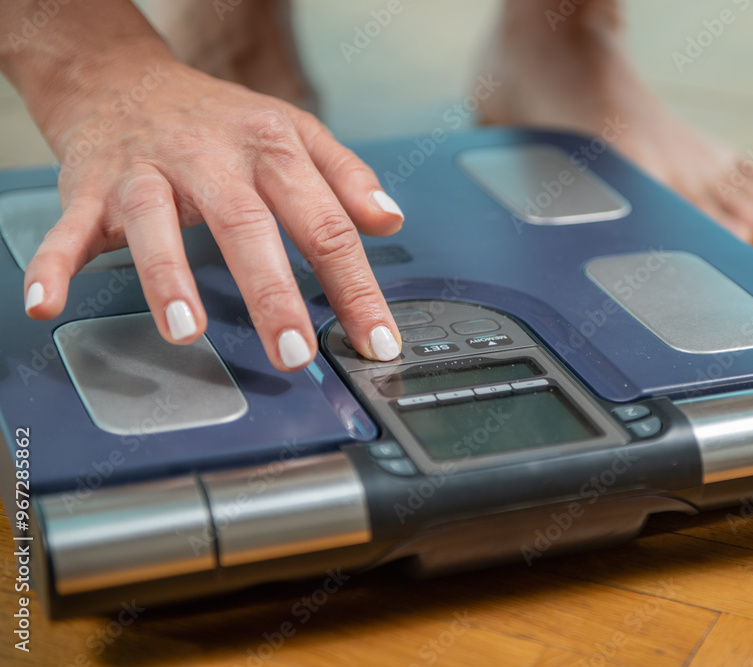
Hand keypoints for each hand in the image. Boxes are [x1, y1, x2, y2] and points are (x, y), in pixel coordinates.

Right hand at [22, 56, 403, 370]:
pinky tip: (47, 303)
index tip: (377, 340)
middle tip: (295, 352)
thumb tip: (390, 219)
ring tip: (186, 331)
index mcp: (271, 149)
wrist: (125, 76)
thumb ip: (346, 177)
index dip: (355, 286)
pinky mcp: (92, 186)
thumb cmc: (219, 120)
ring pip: (156, 222)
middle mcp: (211, 158)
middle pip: (247, 225)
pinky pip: (70, 228)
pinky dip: (54, 264)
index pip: (325, 223)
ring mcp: (147, 172)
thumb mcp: (294, 133)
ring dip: (168, 277)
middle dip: (273, 293)